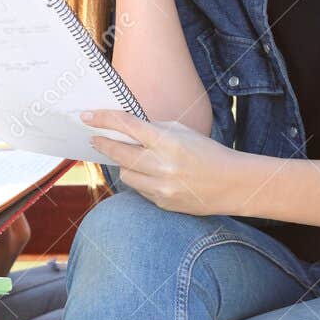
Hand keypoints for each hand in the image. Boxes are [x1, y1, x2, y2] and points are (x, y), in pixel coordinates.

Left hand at [82, 109, 247, 215]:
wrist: (233, 184)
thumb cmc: (207, 152)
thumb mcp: (182, 132)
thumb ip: (153, 129)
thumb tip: (124, 128)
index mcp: (168, 142)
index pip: (126, 126)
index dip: (103, 119)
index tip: (86, 116)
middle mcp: (162, 166)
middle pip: (118, 153)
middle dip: (103, 144)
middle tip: (94, 138)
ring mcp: (162, 188)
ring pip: (125, 175)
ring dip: (125, 164)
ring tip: (133, 158)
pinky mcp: (163, 203)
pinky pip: (140, 190)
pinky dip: (141, 180)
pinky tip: (152, 175)